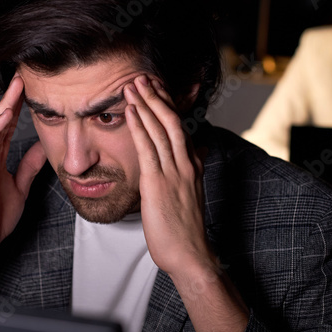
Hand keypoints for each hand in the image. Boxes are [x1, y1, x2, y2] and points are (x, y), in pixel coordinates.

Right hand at [0, 75, 46, 258]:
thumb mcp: (20, 186)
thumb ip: (28, 167)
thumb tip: (42, 149)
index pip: (8, 125)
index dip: (19, 106)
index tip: (31, 87)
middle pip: (0, 120)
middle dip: (12, 98)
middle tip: (23, 75)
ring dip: (4, 106)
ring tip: (16, 86)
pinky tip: (5, 115)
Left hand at [123, 76, 209, 275]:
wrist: (190, 254)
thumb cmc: (185, 229)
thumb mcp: (191, 193)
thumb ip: (192, 169)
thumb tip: (199, 151)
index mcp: (192, 165)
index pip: (180, 127)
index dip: (167, 104)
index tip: (156, 87)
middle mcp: (186, 164)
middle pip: (172, 120)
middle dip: (156, 96)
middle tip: (141, 77)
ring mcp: (174, 172)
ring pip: (160, 129)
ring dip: (145, 104)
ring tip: (132, 85)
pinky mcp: (158, 183)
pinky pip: (148, 148)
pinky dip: (139, 126)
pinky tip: (131, 111)